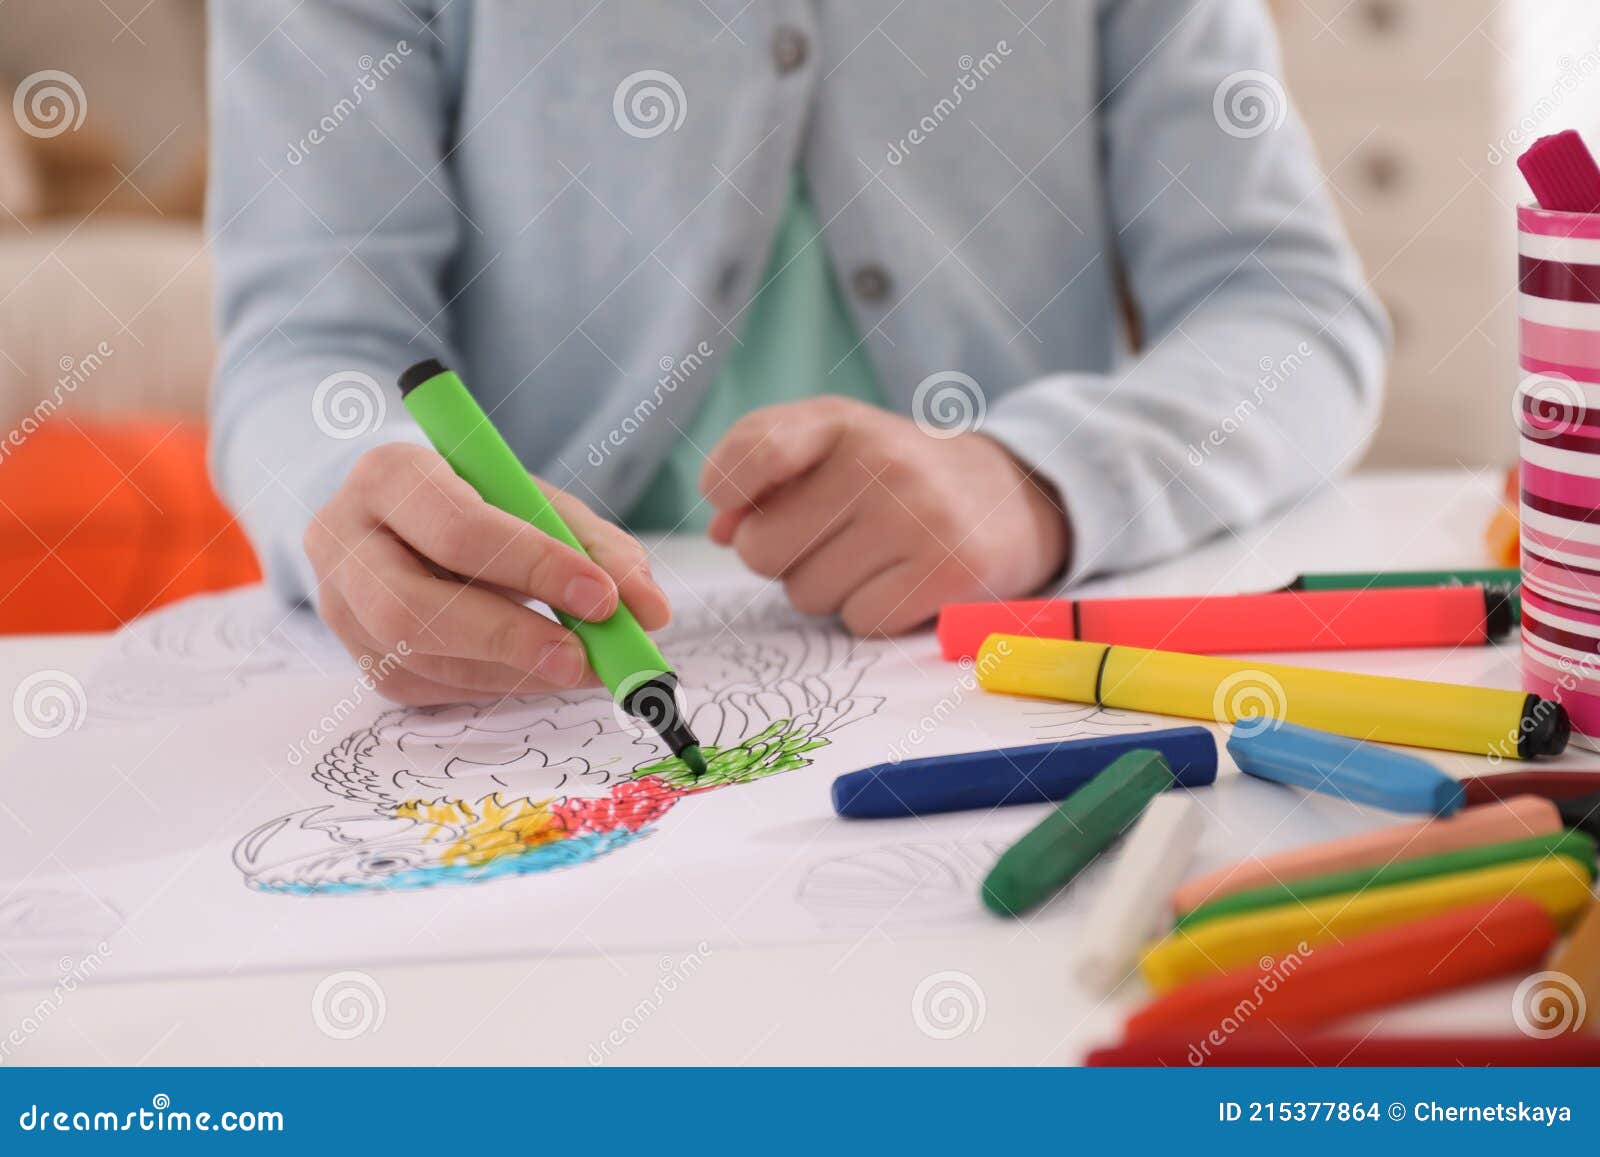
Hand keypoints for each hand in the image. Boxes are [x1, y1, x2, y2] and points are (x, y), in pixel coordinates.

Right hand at [304, 442, 668, 704]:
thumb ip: (598, 549)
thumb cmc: (482, 504)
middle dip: (510, 638)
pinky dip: (495, 683)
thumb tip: (651, 610)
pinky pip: (429, 686)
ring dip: (511, 670)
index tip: (602, 597)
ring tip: (579, 664)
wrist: (410, 522)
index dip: (534, 566)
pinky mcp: (360, 657)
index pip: (459, 529)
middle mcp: (343, 539)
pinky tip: (535, 669)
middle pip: (413, 608)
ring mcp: (340, 605)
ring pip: (420, 657)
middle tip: (585, 658)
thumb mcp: (539, 504)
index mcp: (389, 475)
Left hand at [700, 397, 1069, 634]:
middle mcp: (880, 459)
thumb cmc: (894, 477)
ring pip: (806, 595)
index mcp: (838, 420)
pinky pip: (859, 622)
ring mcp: (919, 514)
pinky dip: (871, 614)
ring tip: (874, 557)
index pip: (755, 450)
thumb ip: (761, 475)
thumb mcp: (830, 447)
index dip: (727, 489)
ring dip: (828, 590)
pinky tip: (902, 582)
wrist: (1008, 496)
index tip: (735, 507)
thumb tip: (723, 533)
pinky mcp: (951, 569)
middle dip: (782, 559)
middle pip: (761, 550)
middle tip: (831, 539)